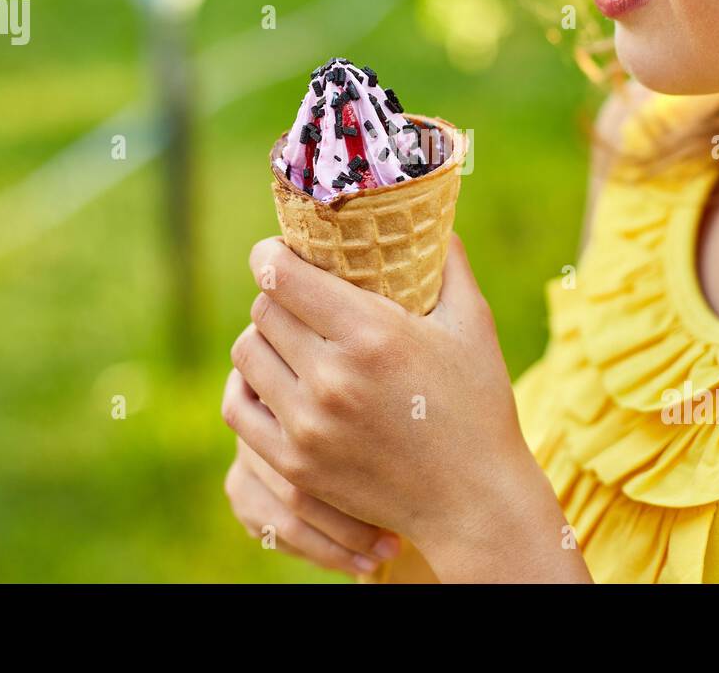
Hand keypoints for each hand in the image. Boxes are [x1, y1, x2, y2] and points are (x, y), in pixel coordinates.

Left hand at [223, 232, 578, 580]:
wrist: (473, 501)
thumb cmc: (478, 406)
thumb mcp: (473, 325)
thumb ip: (448, 264)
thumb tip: (432, 218)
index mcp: (372, 335)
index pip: (282, 276)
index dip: (269, 255)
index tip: (275, 251)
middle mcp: (332, 378)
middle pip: (263, 311)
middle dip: (275, 295)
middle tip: (294, 295)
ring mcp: (307, 425)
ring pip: (247, 355)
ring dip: (262, 338)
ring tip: (286, 336)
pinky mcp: (294, 463)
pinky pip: (240, 407)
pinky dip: (249, 385)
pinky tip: (270, 378)